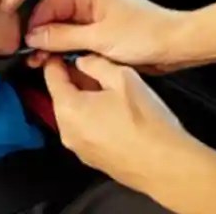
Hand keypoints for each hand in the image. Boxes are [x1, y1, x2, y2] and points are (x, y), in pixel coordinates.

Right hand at [24, 0, 185, 71]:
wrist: (176, 45)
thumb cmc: (141, 37)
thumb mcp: (98, 38)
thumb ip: (62, 36)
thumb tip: (33, 36)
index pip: (49, 4)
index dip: (35, 25)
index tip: (24, 46)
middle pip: (56, 15)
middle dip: (43, 37)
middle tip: (32, 60)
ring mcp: (99, 13)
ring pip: (67, 27)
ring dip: (55, 44)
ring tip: (42, 63)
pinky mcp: (106, 28)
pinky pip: (80, 35)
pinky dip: (70, 47)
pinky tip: (62, 60)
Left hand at [42, 55, 194, 191]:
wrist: (165, 166)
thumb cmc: (145, 122)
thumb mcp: (122, 78)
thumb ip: (96, 63)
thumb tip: (83, 61)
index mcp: (69, 108)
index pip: (51, 76)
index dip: (57, 59)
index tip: (65, 50)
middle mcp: (67, 131)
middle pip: (62, 96)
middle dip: (76, 80)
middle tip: (96, 67)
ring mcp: (79, 148)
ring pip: (75, 114)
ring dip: (87, 99)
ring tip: (112, 90)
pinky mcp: (92, 159)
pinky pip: (86, 131)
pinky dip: (94, 118)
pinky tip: (117, 113)